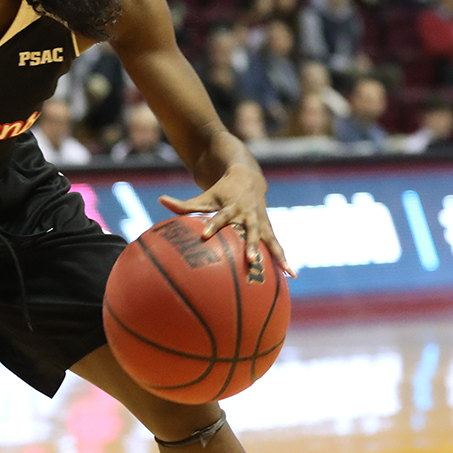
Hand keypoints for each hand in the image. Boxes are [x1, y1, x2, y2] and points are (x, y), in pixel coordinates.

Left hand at [158, 165, 294, 277]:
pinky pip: (277, 245)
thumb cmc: (221, 192)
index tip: (205, 236)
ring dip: (276, 255)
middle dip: (252, 245)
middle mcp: (249, 215)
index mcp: (231, 207)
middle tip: (251, 260)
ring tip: (285, 271)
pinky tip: (291, 275)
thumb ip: (184, 204)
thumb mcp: (204, 197)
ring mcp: (261, 222)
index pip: (221, 217)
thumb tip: (161, 200)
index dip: (213, 225)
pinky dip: (284, 258)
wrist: (249, 178)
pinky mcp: (268, 228)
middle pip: (251, 231)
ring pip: (270, 240)